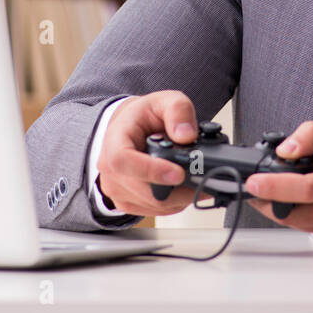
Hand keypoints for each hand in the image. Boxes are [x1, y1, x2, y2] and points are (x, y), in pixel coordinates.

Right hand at [95, 90, 215, 216]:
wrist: (132, 128)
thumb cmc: (145, 116)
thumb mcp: (165, 100)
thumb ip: (179, 110)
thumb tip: (186, 135)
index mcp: (115, 139)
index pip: (122, 160)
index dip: (150, 170)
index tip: (177, 173)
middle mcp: (109, 168)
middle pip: (143, 190)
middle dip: (178, 188)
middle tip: (203, 178)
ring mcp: (116, 188)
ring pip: (152, 204)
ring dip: (179, 196)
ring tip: (194, 178)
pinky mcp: (127, 202)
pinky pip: (154, 211)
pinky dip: (174, 203)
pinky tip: (182, 187)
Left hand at [243, 122, 312, 243]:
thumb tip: (286, 148)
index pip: (304, 190)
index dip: (273, 187)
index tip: (252, 182)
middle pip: (295, 214)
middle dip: (268, 202)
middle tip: (258, 185)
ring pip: (301, 225)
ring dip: (284, 209)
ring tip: (283, 188)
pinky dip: (302, 216)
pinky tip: (307, 199)